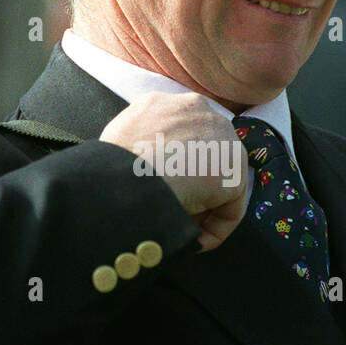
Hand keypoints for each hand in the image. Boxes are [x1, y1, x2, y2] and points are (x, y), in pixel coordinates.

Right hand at [100, 92, 248, 250]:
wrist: (127, 179)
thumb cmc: (110, 170)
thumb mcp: (114, 144)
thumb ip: (136, 148)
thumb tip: (141, 173)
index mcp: (162, 102)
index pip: (177, 136)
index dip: (169, 170)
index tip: (156, 194)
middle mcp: (196, 110)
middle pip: (201, 156)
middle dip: (190, 189)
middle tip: (173, 215)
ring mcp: (221, 136)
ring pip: (216, 181)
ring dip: (201, 211)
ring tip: (182, 233)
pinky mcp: (235, 169)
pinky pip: (229, 208)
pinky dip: (214, 230)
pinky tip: (194, 242)